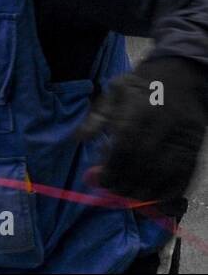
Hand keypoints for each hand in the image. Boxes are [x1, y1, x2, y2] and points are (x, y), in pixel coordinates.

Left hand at [76, 56, 207, 207]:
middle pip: (145, 161)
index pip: (126, 144)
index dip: (112, 166)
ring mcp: (184, 136)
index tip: (99, 180)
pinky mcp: (196, 147)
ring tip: (128, 196)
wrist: (182, 76)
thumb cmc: (141, 86)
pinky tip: (153, 198)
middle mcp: (165, 122)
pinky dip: (170, 191)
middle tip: (112, 191)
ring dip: (146, 191)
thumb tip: (77, 139)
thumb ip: (97, 117)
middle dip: (126, 181)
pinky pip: (186, 175)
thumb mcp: (114, 92)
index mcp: (141, 106)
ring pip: (166, 172)